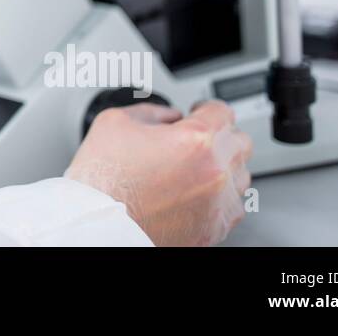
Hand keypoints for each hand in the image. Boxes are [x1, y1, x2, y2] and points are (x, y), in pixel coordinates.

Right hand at [64, 99, 253, 245]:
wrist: (96, 224)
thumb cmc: (101, 180)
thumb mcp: (115, 122)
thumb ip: (151, 111)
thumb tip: (168, 116)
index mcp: (196, 140)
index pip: (222, 111)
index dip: (205, 108)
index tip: (199, 111)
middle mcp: (216, 173)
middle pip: (240, 142)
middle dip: (218, 135)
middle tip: (194, 138)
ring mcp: (217, 205)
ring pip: (240, 176)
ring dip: (222, 167)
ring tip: (191, 168)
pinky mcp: (213, 230)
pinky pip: (231, 207)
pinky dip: (217, 198)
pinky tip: (191, 193)